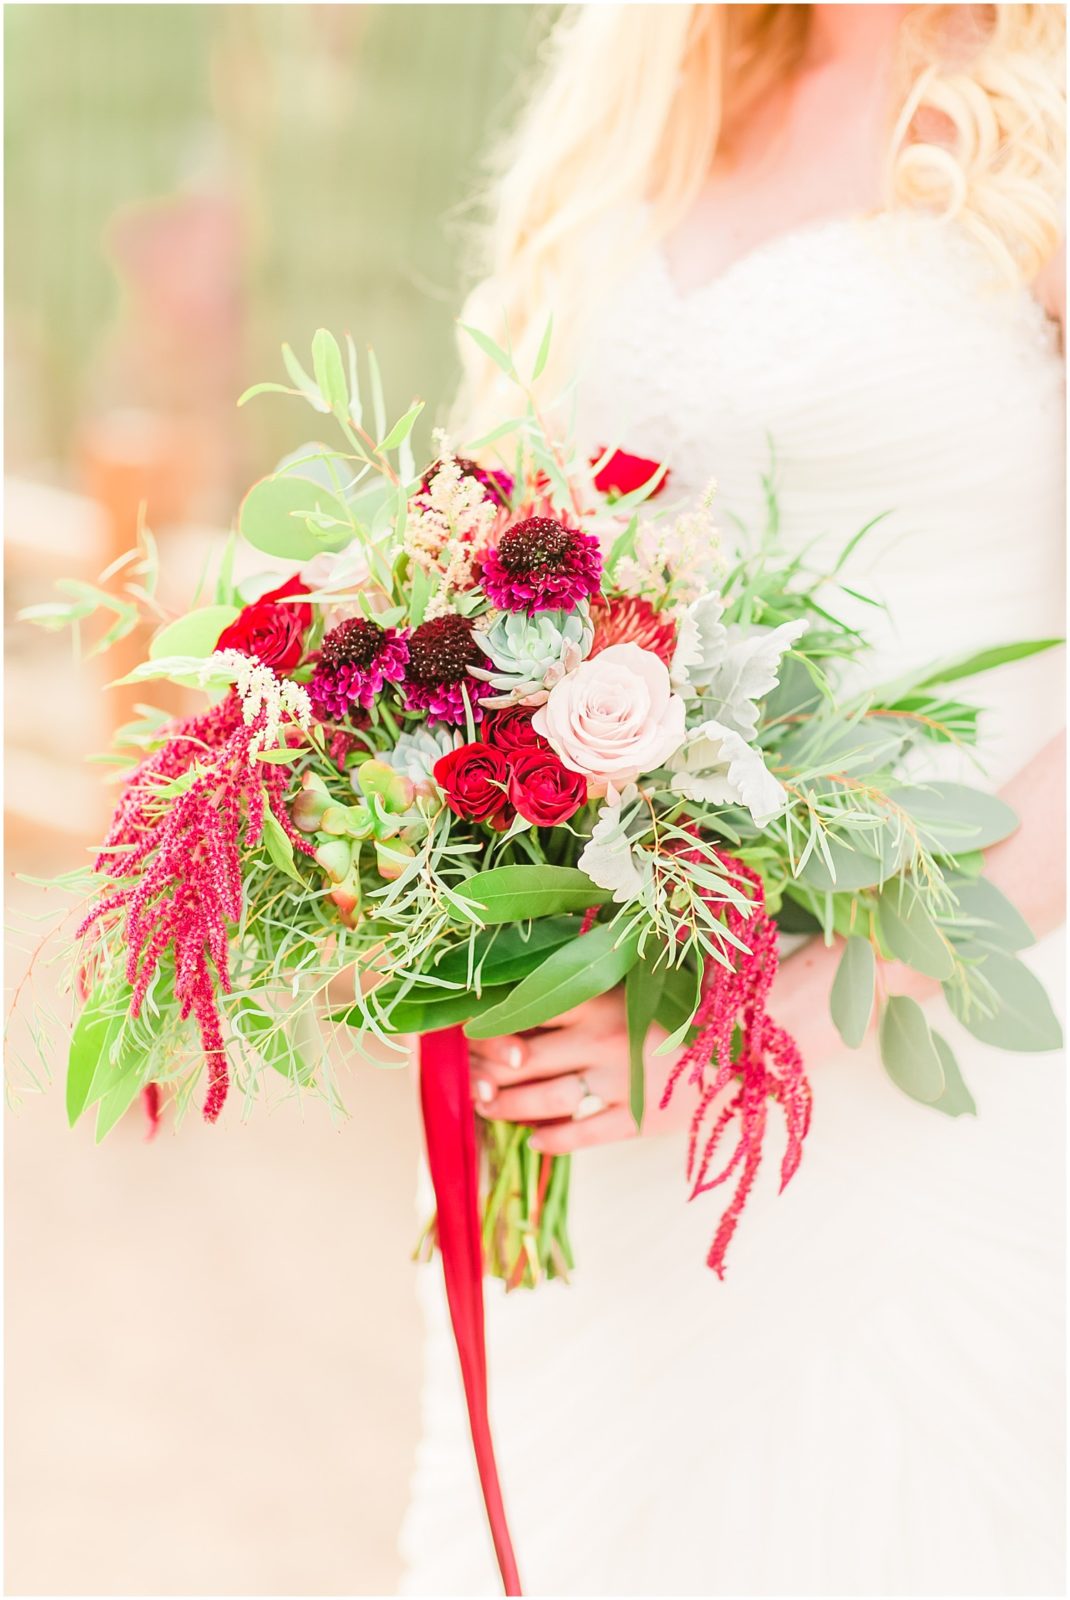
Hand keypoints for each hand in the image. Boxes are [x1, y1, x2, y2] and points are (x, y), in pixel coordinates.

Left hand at [468, 989, 693, 1153]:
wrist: (743, 1049)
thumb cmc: (680, 1013)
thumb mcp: (631, 991)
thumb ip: (583, 997)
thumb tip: (518, 1009)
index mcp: (600, 1000)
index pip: (527, 1010)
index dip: (490, 1026)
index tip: (467, 1033)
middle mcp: (605, 1039)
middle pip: (524, 1060)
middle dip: (487, 1071)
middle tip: (469, 1077)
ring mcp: (620, 1082)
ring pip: (543, 1100)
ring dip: (505, 1106)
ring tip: (486, 1106)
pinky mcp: (637, 1119)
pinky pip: (580, 1135)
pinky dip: (550, 1139)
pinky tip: (533, 1139)